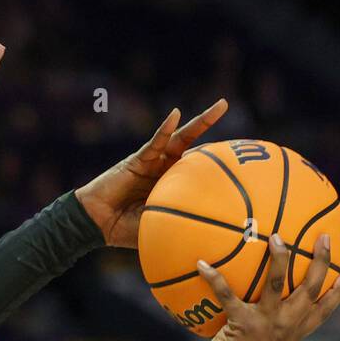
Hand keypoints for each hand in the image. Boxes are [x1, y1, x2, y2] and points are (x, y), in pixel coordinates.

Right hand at [75, 101, 227, 247]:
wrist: (98, 222)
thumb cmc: (126, 230)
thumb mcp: (159, 226)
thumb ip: (178, 221)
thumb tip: (207, 233)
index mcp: (173, 186)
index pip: (199, 170)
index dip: (216, 163)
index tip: (240, 159)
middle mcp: (166, 169)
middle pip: (194, 145)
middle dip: (211, 128)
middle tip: (228, 108)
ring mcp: (154, 161)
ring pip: (181, 138)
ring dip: (200, 122)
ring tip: (221, 107)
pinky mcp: (139, 158)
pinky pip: (155, 141)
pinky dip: (165, 129)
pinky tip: (176, 115)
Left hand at [199, 236, 339, 340]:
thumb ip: (275, 327)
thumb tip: (270, 305)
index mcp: (294, 332)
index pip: (323, 311)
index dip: (338, 293)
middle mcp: (285, 326)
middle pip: (309, 289)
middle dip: (320, 261)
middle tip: (323, 237)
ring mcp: (265, 323)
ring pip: (276, 283)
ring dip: (279, 258)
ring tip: (276, 237)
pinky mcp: (241, 323)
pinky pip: (227, 294)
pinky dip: (214, 278)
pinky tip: (202, 264)